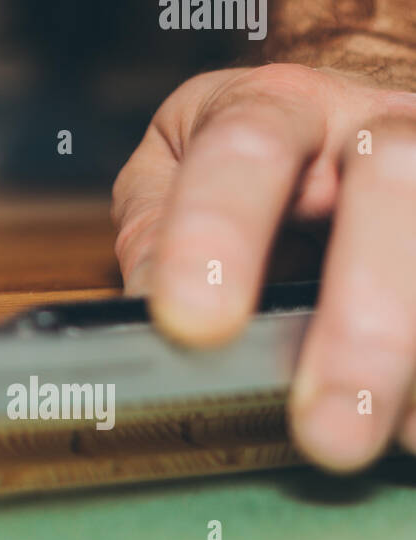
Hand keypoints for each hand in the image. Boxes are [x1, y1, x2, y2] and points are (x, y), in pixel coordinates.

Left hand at [113, 63, 415, 471]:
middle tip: (329, 426)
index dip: (219, 230)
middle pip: (397, 183)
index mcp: (276, 104)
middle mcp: (377, 122)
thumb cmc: (248, 155)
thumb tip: (149, 324)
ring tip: (386, 435)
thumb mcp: (174, 170)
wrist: (346, 123)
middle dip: (367, 316)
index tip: (193, 325)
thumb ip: (154, 235)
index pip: (248, 147)